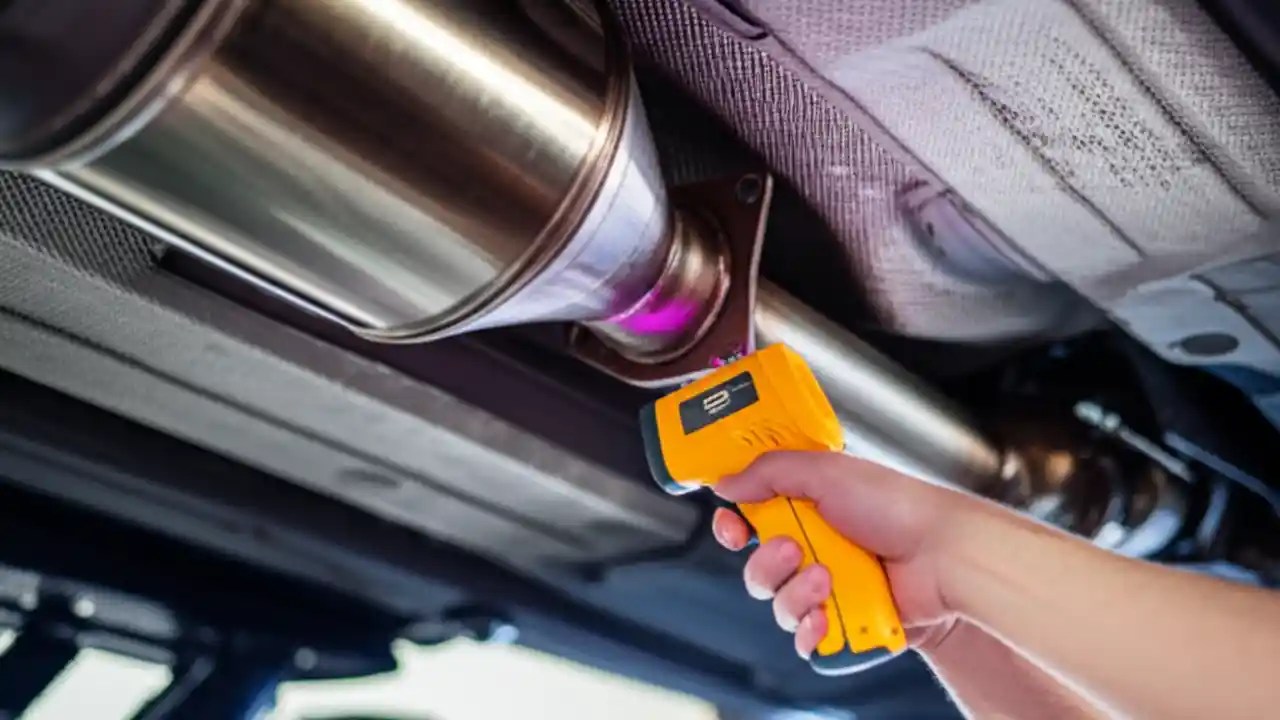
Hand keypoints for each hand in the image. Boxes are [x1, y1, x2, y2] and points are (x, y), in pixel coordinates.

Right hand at [711, 451, 983, 658]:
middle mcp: (814, 548)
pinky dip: (811, 630)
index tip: (732, 527)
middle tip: (793, 550)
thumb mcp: (827, 471)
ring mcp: (828, 587)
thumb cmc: (899, 507)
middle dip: (767, 563)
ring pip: (778, 604)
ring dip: (795, 594)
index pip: (750, 520)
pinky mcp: (843, 621)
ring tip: (828, 579)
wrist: (943, 555)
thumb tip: (727, 482)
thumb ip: (770, 471)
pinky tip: (828, 614)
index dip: (733, 526)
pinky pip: (805, 637)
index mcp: (807, 508)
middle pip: (757, 568)